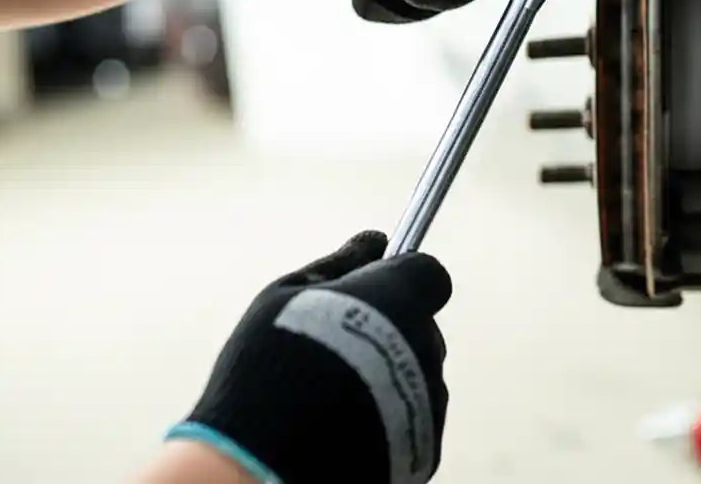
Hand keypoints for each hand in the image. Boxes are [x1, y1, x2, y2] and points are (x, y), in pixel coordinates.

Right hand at [168, 231, 451, 483]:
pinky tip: (343, 431)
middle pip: (420, 329)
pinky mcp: (427, 449)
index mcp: (400, 298)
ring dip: (387, 381)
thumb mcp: (290, 295)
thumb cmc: (270, 366)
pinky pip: (412, 424)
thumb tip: (375, 240)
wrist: (271, 459)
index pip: (430, 275)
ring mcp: (430, 401)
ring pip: (416, 378)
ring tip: (331, 400)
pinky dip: (387, 424)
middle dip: (389, 335)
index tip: (369, 295)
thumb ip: (341, 264)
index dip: (400, 282)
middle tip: (336, 355)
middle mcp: (427, 346)